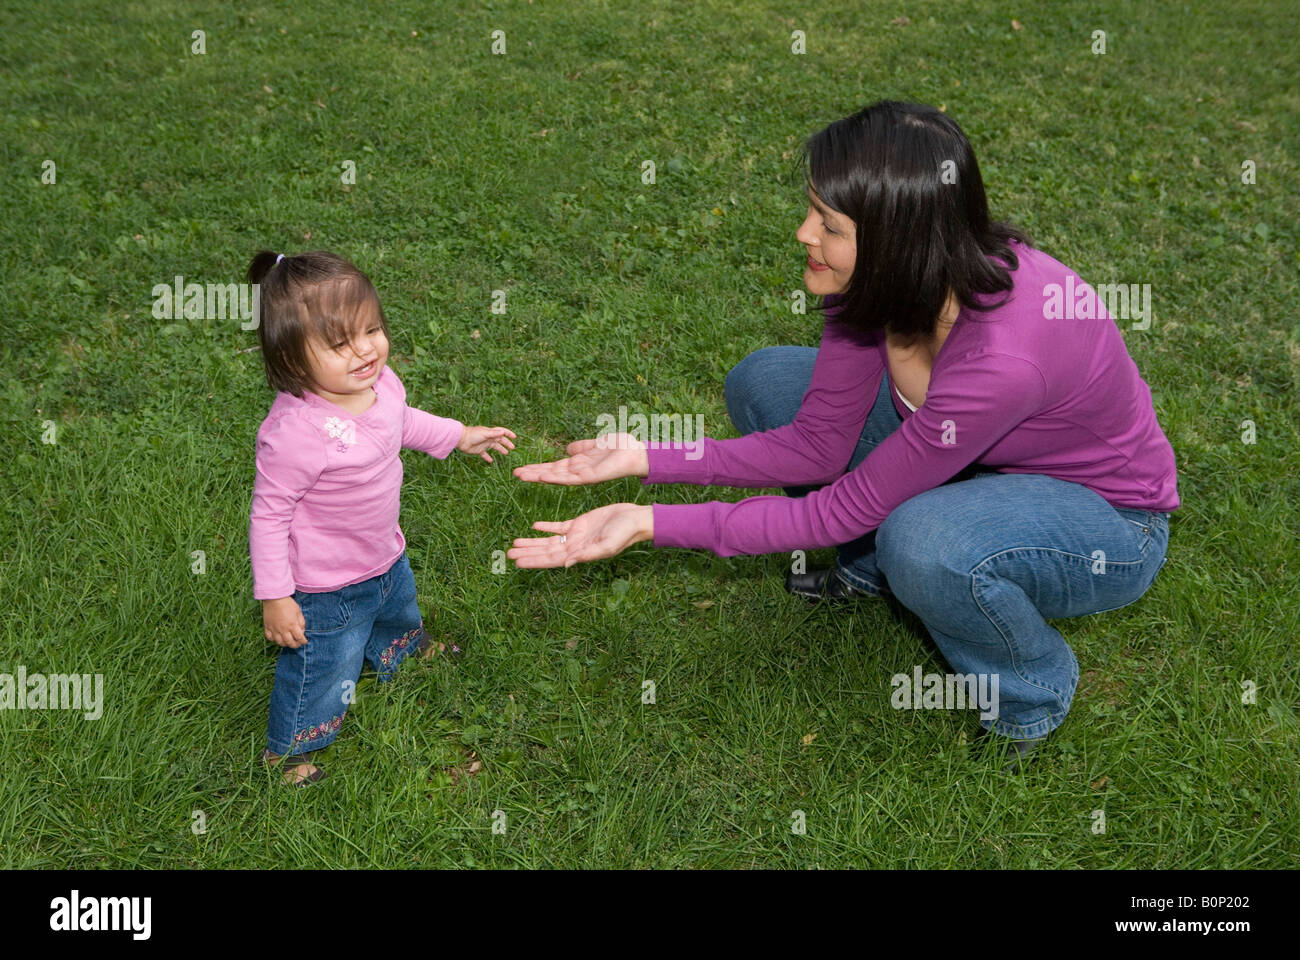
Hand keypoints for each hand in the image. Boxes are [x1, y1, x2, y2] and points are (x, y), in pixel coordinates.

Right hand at [263, 596, 306, 647]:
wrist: (274, 598)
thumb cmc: (288, 604)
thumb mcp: (298, 611)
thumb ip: (301, 622)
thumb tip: (302, 631)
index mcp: (292, 625)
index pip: (299, 637)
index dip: (303, 641)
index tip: (305, 642)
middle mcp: (283, 629)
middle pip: (289, 642)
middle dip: (295, 645)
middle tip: (297, 644)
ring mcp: (274, 629)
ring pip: (279, 642)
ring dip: (285, 644)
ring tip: (288, 643)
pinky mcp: (267, 627)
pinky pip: (269, 637)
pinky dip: (273, 640)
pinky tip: (277, 638)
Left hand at [458, 425, 516, 462]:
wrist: (461, 439)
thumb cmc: (472, 434)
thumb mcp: (485, 433)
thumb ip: (494, 433)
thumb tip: (503, 432)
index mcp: (490, 432)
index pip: (501, 431)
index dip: (508, 433)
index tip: (514, 437)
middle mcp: (488, 438)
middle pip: (500, 440)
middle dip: (506, 443)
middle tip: (512, 448)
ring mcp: (484, 444)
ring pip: (494, 447)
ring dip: (500, 449)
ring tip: (506, 453)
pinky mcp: (479, 450)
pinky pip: (485, 454)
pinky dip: (488, 457)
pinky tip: (491, 461)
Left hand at [507, 502, 653, 568]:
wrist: (635, 519)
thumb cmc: (625, 533)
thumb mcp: (607, 544)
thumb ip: (587, 554)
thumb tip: (567, 564)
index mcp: (580, 553)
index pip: (551, 559)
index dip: (534, 561)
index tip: (517, 562)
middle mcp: (575, 546)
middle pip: (545, 551)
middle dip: (527, 552)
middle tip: (508, 553)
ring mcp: (576, 535)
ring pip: (549, 540)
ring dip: (532, 542)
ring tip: (515, 543)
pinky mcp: (580, 524)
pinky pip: (559, 527)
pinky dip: (546, 527)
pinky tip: (534, 526)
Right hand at [512, 433, 647, 485]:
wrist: (637, 453)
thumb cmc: (621, 448)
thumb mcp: (596, 444)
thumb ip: (582, 447)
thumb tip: (568, 448)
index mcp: (579, 464)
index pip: (554, 467)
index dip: (538, 468)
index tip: (522, 468)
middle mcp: (578, 471)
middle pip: (551, 473)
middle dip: (533, 474)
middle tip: (514, 474)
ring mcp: (583, 475)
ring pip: (556, 477)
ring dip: (538, 476)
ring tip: (521, 476)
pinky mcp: (590, 477)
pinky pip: (569, 478)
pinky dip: (555, 477)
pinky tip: (542, 476)